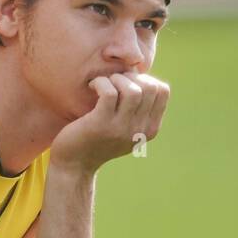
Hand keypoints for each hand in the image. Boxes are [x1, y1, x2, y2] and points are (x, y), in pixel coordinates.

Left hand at [49, 72, 170, 175]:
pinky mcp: (101, 125)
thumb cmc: (97, 139)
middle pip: (150, 87)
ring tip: (104, 84)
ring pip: (133, 89)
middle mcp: (139, 130)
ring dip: (117, 79)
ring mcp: (121, 129)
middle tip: (113, 82)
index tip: (127, 83)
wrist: (74, 165)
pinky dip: (101, 83)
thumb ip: (138, 108)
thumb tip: (140, 72)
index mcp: (150, 129)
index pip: (163, 91)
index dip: (145, 78)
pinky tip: (92, 86)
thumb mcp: (125, 127)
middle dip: (131, 76)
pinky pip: (110, 92)